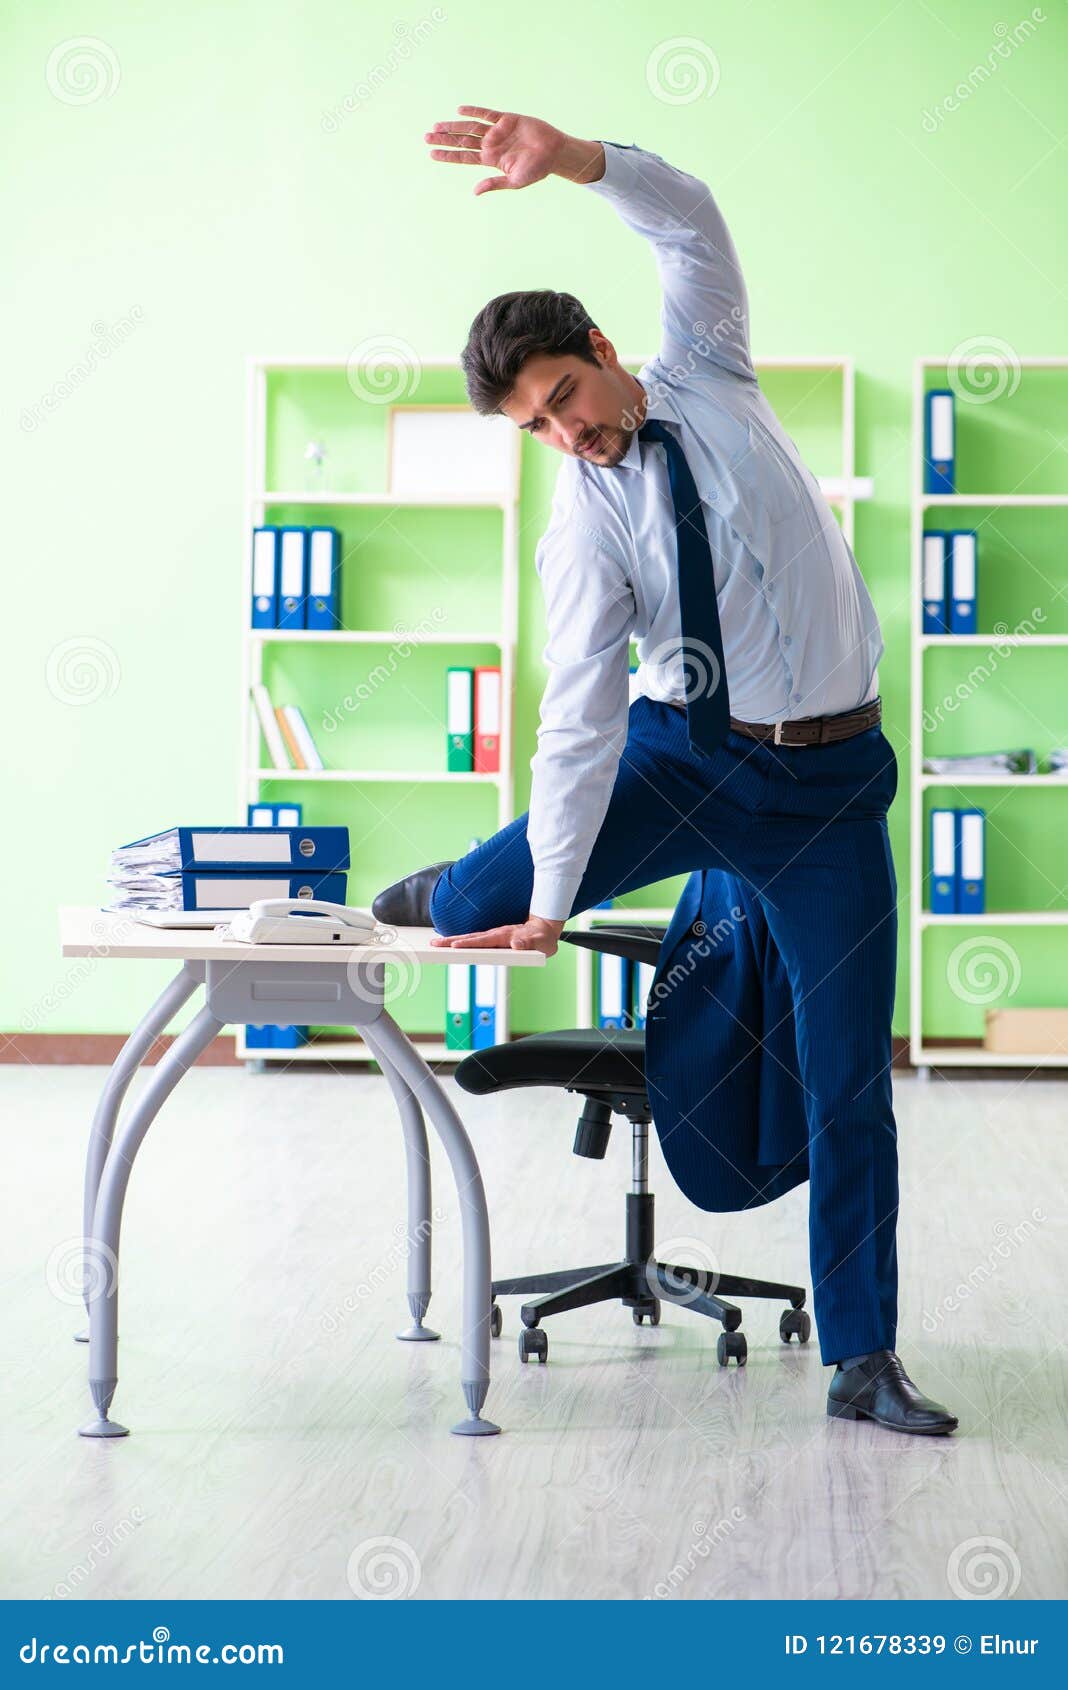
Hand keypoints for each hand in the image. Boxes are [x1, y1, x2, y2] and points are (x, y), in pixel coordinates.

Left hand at [424, 106, 600, 194]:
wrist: (555, 153)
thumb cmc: (537, 170)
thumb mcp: (514, 181)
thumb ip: (494, 184)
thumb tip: (474, 192)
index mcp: (491, 160)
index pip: (464, 157)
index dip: (448, 155)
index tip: (431, 154)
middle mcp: (491, 144)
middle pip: (463, 141)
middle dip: (445, 139)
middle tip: (426, 137)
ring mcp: (497, 131)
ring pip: (470, 127)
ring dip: (453, 126)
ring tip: (436, 126)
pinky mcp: (507, 119)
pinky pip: (487, 114)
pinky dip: (474, 111)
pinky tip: (459, 110)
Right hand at [429, 915, 563, 957]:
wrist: (544, 928)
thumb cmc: (542, 938)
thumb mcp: (541, 944)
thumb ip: (529, 944)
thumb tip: (516, 945)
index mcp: (505, 936)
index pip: (483, 940)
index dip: (469, 943)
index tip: (454, 945)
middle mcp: (496, 934)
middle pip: (471, 937)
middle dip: (451, 940)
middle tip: (434, 944)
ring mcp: (493, 935)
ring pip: (470, 937)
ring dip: (452, 940)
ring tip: (435, 943)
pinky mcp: (492, 938)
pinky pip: (474, 939)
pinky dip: (460, 940)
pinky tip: (449, 943)